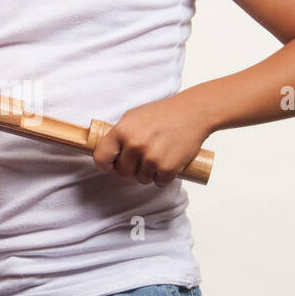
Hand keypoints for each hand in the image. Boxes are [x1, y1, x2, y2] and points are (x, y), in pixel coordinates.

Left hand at [92, 95, 210, 185]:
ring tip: (158, 156)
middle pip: (122, 172)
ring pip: (141, 179)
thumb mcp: (133, 117)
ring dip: (149, 173)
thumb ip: (119, 135)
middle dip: (131, 169)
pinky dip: (164, 177)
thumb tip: (107, 153)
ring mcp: (151, 157)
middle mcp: (135, 144)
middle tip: (143, 157)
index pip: (101, 158)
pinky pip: (159, 182)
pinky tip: (169, 162)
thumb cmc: (163, 113)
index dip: (105, 165)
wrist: (193, 112)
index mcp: (122, 130)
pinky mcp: (167, 168)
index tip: (111, 165)